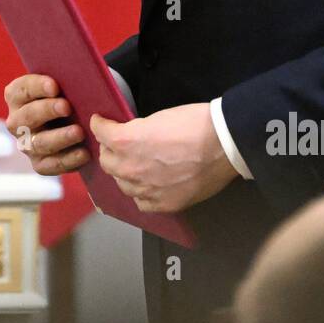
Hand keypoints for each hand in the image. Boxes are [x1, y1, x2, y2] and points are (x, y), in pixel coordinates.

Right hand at [4, 74, 89, 176]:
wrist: (74, 122)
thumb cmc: (67, 95)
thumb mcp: (63, 85)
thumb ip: (65, 79)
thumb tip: (80, 77)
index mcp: (16, 96)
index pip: (21, 89)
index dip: (36, 87)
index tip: (55, 86)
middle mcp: (16, 122)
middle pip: (27, 116)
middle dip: (47, 111)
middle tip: (66, 107)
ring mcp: (26, 144)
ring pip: (38, 143)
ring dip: (59, 137)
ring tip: (79, 132)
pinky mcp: (40, 164)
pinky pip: (51, 164)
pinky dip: (68, 160)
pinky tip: (84, 153)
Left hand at [90, 103, 237, 213]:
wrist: (223, 145)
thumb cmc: (194, 123)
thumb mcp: (158, 117)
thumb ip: (137, 131)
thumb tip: (132, 137)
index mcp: (126, 142)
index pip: (101, 134)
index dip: (100, 125)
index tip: (101, 123)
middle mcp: (130, 168)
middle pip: (106, 162)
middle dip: (109, 150)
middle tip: (117, 145)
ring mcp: (146, 190)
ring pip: (122, 184)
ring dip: (124, 173)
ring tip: (133, 166)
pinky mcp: (163, 204)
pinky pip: (141, 202)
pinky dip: (141, 193)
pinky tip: (147, 186)